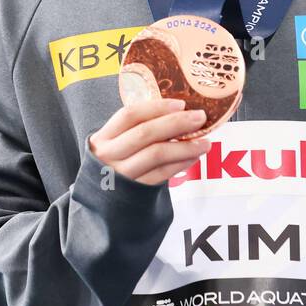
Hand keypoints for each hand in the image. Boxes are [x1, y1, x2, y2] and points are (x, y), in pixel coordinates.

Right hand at [89, 97, 211, 185]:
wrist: (100, 201)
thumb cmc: (114, 164)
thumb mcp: (114, 144)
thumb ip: (136, 130)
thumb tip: (178, 113)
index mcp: (103, 137)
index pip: (130, 115)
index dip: (156, 107)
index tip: (181, 104)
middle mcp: (109, 154)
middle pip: (145, 133)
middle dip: (176, 123)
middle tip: (200, 118)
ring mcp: (121, 174)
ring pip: (156, 154)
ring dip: (184, 146)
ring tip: (205, 142)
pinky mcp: (135, 192)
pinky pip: (161, 175)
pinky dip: (180, 164)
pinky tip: (193, 157)